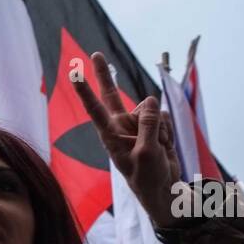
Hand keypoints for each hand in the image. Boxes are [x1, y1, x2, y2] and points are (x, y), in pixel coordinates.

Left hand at [73, 51, 182, 225]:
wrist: (162, 189)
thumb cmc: (147, 177)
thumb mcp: (147, 153)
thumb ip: (149, 125)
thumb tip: (151, 99)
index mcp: (111, 135)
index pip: (96, 108)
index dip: (86, 91)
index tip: (74, 74)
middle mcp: (121, 126)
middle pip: (112, 94)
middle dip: (104, 75)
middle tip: (95, 54)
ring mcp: (137, 125)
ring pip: (152, 109)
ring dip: (161, 127)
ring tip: (157, 148)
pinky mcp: (153, 126)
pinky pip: (165, 116)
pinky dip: (168, 130)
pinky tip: (164, 146)